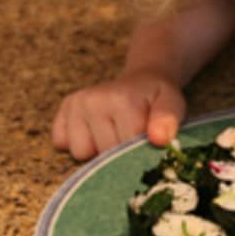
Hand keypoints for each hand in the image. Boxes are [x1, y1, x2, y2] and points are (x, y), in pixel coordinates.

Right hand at [52, 70, 186, 160]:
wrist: (142, 80)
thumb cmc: (157, 97)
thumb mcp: (172, 104)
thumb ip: (169, 120)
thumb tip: (160, 139)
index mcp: (121, 100)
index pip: (124, 149)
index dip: (137, 150)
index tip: (146, 138)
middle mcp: (92, 100)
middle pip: (102, 154)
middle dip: (118, 152)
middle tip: (130, 132)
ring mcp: (75, 105)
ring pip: (80, 154)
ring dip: (98, 150)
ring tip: (114, 130)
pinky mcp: (63, 110)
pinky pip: (62, 145)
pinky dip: (80, 143)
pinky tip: (96, 130)